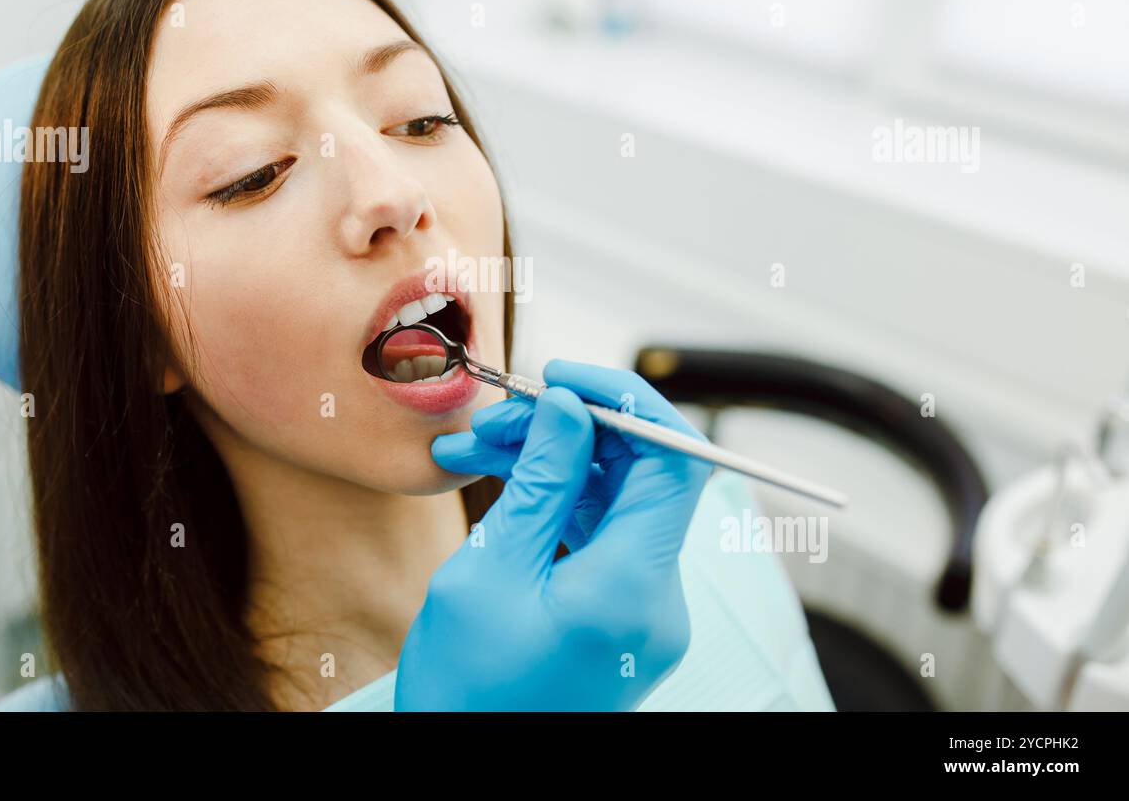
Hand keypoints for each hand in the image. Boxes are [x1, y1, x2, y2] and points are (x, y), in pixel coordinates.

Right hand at [395, 360, 711, 710]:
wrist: (465, 774)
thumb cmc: (467, 691)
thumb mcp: (492, 572)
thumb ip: (544, 482)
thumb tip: (572, 407)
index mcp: (634, 587)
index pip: (675, 460)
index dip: (625, 401)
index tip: (560, 378)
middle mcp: (658, 599)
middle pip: (638, 474)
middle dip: (567, 431)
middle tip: (493, 421)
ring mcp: (645, 612)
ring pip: (613, 501)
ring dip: (551, 464)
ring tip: (474, 452)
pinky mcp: (623, 618)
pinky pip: (601, 536)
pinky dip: (555, 503)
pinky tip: (499, 484)